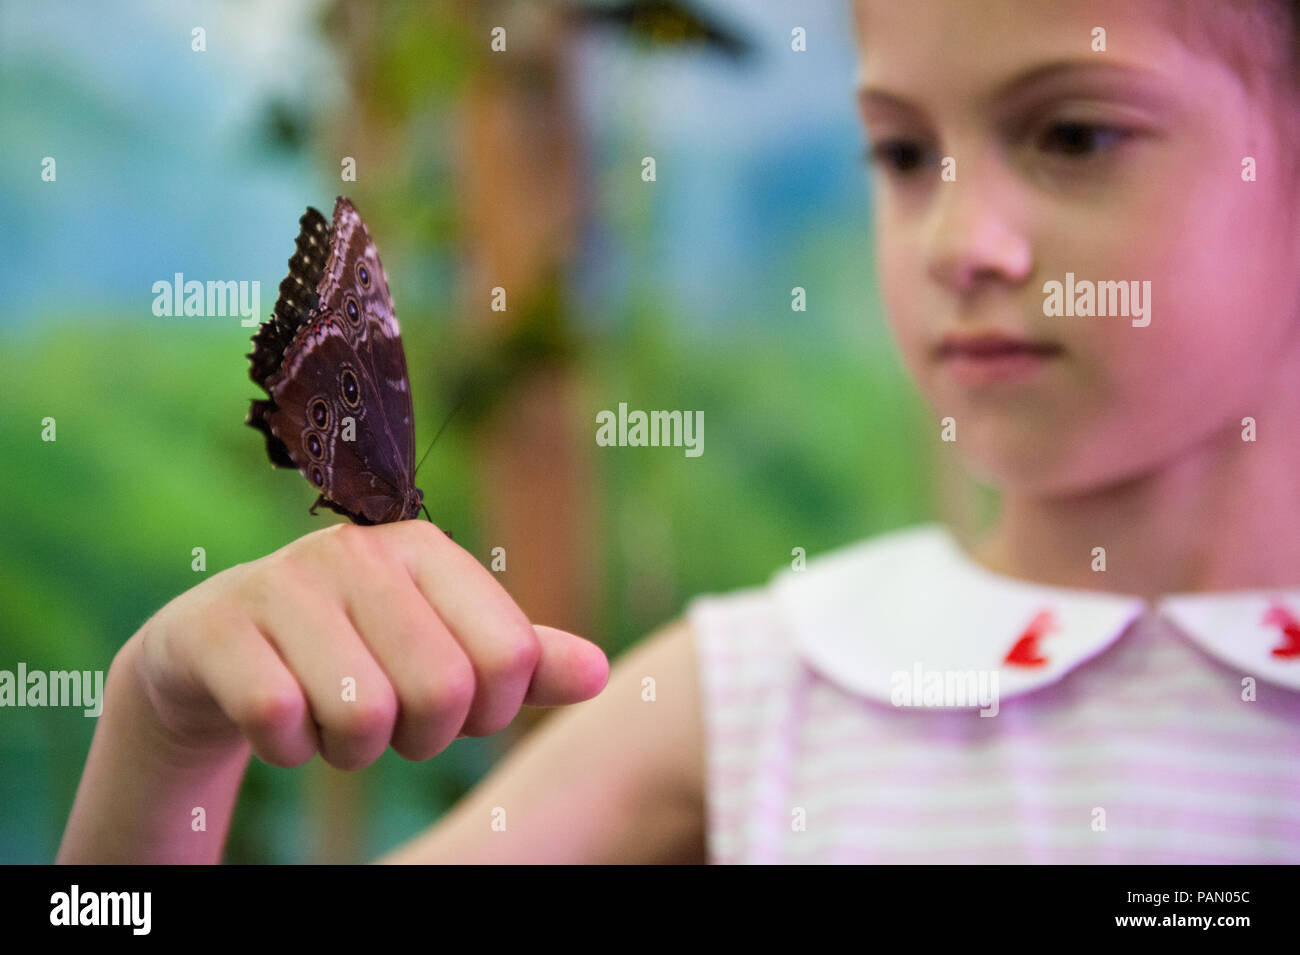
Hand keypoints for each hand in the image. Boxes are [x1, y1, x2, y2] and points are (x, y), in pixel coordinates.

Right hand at [124, 521, 608, 769]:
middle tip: (388, 721)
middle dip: (419, 737)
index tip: (455, 708)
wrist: (217, 650)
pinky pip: (280, 721)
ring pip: (362, 714)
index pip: (509, 659)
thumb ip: (521, 662)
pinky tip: (278, 719)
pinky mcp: (215, 624)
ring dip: (350, 748)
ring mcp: (282, 581)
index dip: (489, 713)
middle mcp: (358, 551)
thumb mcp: (443, 651)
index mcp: (427, 550)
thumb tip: (602, 673)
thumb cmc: (355, 650)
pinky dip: (287, 749)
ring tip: (332, 715)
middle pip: (441, 692)